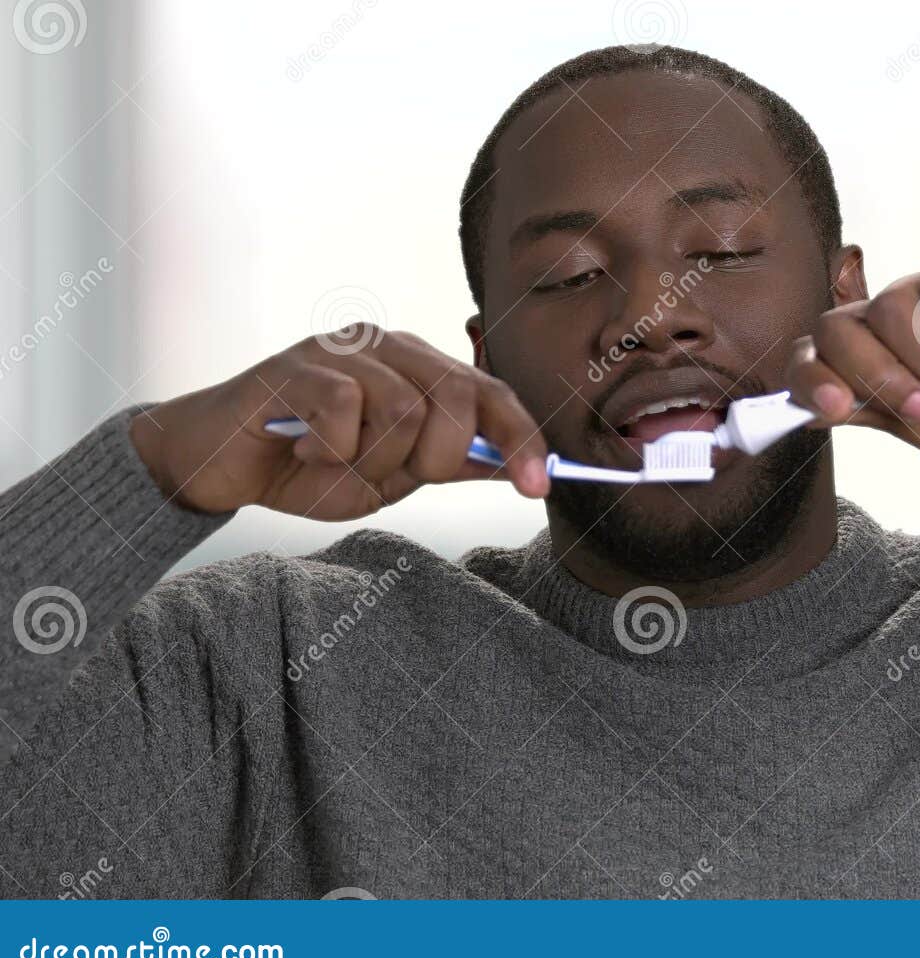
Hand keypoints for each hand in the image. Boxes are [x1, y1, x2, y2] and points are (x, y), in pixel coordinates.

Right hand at [129, 326, 548, 519]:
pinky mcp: (296, 366)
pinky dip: (329, 450)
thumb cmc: (306, 466)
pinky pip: (344, 410)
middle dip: (436, 457)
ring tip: (333, 462)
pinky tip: (303, 451)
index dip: (522, 439)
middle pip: (457, 398)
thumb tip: (517, 466)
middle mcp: (388, 347)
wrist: (219, 465)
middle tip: (391, 476)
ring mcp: (341, 351)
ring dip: (372, 461)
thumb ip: (450, 464)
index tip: (540, 488)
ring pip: (403, 410)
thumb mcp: (392, 476)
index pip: (491, 393)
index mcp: (420, 368)